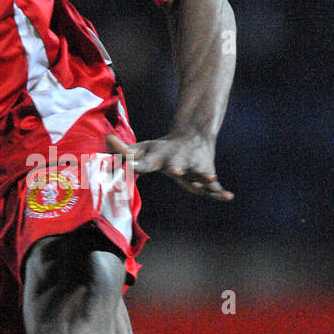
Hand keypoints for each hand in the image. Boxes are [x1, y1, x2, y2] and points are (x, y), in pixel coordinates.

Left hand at [106, 132, 232, 200]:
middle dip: (178, 167)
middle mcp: (177, 161)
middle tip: (177, 170)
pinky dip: (221, 192)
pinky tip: (229, 197)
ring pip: (198, 174)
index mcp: (158, 157)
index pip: (144, 162)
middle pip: (177, 165)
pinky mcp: (205, 174)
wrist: (194, 136)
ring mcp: (193, 168)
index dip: (136, 163)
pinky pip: (214, 186)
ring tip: (209, 178)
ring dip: (203, 177)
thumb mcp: (142, 148)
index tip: (129, 164)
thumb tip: (104, 141)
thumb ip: (122, 151)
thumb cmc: (161, 148)